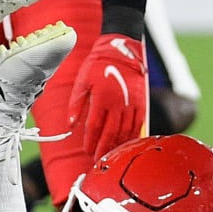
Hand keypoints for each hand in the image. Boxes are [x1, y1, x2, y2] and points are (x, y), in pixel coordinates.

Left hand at [69, 35, 147, 161]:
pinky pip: (138, 125)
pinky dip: (132, 137)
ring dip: (117, 146)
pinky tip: (126, 145)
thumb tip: (70, 125)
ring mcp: (132, 104)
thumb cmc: (99, 65)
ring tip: (110, 156)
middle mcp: (118, 104)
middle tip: (98, 160)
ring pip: (125, 132)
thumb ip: (75, 105)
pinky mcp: (142, 104)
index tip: (86, 150)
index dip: (90, 141)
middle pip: (110, 133)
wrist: (123, 50)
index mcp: (101, 99)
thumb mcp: (82, 82)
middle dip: (103, 149)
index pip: (94, 127)